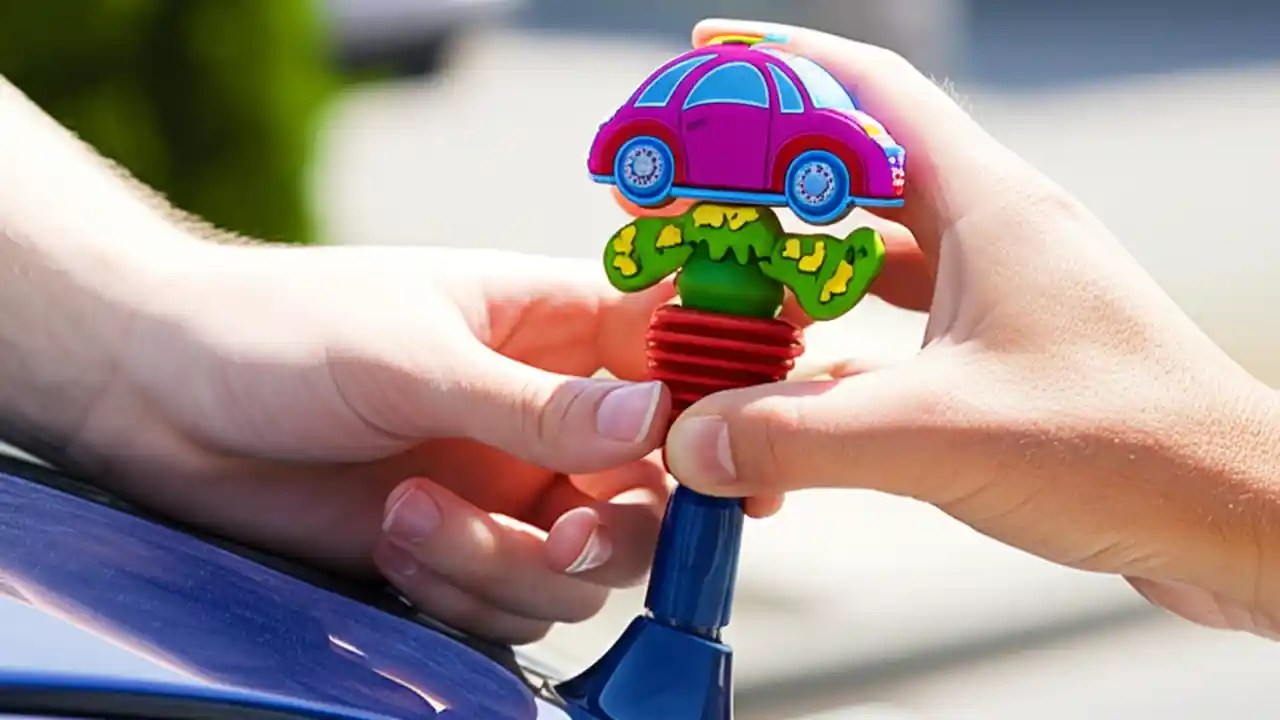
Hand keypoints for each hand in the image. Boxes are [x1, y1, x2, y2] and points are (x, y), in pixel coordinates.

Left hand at [67, 243, 677, 643]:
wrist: (161, 397)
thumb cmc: (282, 331)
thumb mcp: (413, 354)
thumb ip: (536, 402)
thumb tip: (658, 418)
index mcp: (551, 325)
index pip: (674, 351)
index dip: (716, 400)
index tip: (729, 452)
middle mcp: (546, 411)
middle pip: (650, 491)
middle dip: (611, 527)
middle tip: (556, 529)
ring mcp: (506, 484)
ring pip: (581, 564)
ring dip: (504, 559)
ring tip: (410, 514)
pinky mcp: (459, 546)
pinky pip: (511, 603)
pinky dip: (460, 588)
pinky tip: (392, 538)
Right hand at [666, 20, 1279, 635]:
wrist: (1234, 521)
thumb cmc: (1127, 451)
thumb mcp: (941, 433)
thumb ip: (800, 435)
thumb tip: (690, 441)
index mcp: (988, 203)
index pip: (870, 89)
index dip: (781, 62)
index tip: (703, 58)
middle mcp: (992, 234)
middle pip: (852, 172)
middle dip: (761, 179)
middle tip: (683, 197)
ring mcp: (998, 295)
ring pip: (869, 256)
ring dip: (794, 270)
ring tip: (721, 287)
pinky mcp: (998, 356)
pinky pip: (891, 331)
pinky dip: (830, 349)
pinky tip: (786, 386)